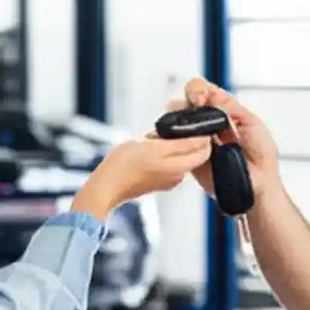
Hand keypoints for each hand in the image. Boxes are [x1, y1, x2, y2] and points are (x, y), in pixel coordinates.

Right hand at [71, 135, 212, 220]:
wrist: (105, 187)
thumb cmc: (124, 167)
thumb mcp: (153, 147)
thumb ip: (179, 143)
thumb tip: (200, 139)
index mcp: (179, 168)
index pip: (204, 150)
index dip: (202, 135)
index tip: (194, 122)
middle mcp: (177, 177)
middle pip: (193, 154)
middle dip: (186, 138)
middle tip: (172, 127)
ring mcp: (167, 181)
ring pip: (179, 157)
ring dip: (173, 145)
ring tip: (155, 137)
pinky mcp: (157, 182)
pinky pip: (168, 163)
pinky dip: (163, 154)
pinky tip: (148, 147)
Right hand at [166, 77, 280, 197]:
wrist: (257, 185)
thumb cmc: (261, 157)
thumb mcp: (252, 124)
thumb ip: (231, 108)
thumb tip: (212, 95)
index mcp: (224, 111)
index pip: (205, 91)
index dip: (200, 90)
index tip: (202, 98)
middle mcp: (209, 122)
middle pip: (187, 102)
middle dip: (188, 100)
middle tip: (195, 106)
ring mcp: (198, 138)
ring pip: (178, 121)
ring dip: (180, 118)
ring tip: (190, 124)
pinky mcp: (189, 155)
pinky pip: (175, 144)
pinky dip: (173, 138)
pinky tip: (181, 138)